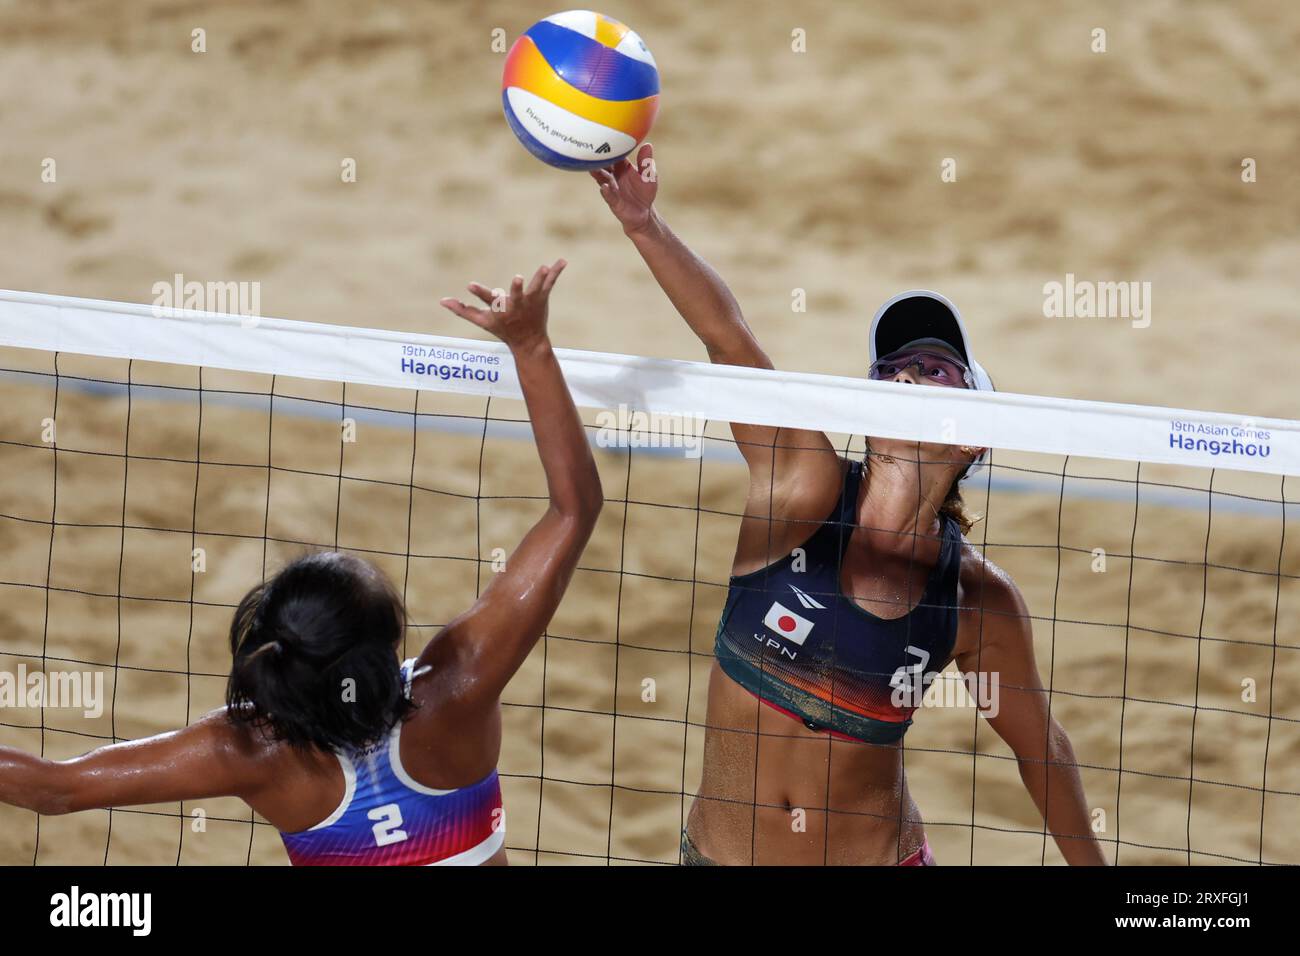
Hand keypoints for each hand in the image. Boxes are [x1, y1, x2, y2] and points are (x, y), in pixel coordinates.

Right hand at [439, 260, 566, 352]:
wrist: (529, 342)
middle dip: (517, 289)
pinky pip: (549, 283)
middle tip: (517, 279)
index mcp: (500, 310)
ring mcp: (530, 301)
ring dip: (539, 279)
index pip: (488, 299)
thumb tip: (442, 300)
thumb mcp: (482, 321)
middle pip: (516, 296)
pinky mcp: (542, 297)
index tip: (470, 285)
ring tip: (544, 268)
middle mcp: (516, 306)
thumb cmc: (503, 330)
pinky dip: (555, 272)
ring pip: (535, 289)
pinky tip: (562, 261)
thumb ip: (463, 310)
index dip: (479, 292)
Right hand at [590, 142, 656, 234]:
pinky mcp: (614, 202)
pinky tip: (604, 187)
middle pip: (603, 165)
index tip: (602, 135)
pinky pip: (609, 196)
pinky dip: (607, 192)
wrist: (644, 213)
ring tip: (592, 168)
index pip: (613, 154)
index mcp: (622, 167)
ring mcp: (612, 188)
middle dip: (597, 158)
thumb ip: (646, 162)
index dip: (609, 146)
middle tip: (591, 149)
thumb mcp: (649, 176)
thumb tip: (648, 145)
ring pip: (602, 179)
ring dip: (597, 173)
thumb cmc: (645, 192)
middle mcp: (614, 176)